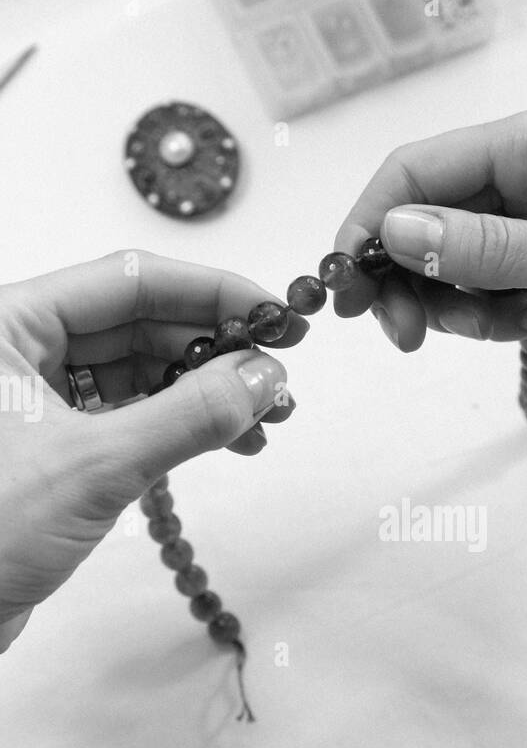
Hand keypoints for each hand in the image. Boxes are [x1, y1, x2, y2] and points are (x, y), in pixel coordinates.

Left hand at [0, 251, 303, 640]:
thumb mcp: (95, 465)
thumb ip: (188, 415)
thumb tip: (265, 378)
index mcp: (7, 323)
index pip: (127, 282)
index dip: (209, 293)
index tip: (273, 313)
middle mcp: (17, 351)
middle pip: (137, 325)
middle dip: (215, 350)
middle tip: (278, 378)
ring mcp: (33, 402)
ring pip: (137, 375)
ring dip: (204, 393)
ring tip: (263, 419)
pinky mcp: (49, 451)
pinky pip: (127, 420)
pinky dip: (178, 428)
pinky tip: (225, 440)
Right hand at [333, 100, 526, 350]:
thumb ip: (489, 249)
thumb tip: (394, 233)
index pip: (418, 169)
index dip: (370, 225)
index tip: (347, 293)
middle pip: (431, 217)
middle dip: (415, 279)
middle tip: (414, 340)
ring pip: (462, 256)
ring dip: (468, 303)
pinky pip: (502, 277)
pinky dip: (506, 308)